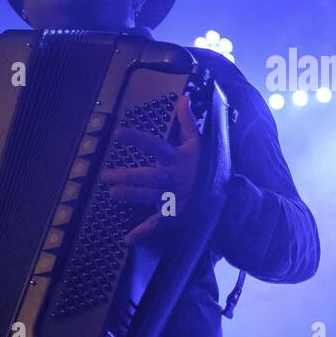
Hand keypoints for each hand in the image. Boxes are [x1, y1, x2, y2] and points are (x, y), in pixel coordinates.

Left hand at [97, 95, 201, 246]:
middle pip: (146, 176)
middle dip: (125, 176)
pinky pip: (157, 225)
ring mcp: (175, 198)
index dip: (136, 139)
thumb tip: (183, 97)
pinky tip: (128, 238)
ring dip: (130, 195)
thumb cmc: (210, 168)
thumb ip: (188, 122)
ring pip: (148, 197)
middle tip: (105, 176)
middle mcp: (174, 178)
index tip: (118, 133)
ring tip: (112, 194)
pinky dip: (143, 233)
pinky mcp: (177, 216)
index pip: (154, 145)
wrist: (230, 198)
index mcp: (178, 159)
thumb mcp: (199, 144)